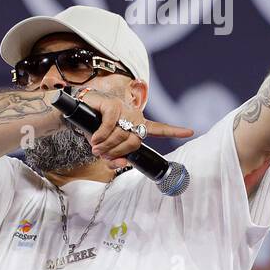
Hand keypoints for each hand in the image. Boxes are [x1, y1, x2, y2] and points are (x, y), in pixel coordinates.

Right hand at [72, 89, 194, 167]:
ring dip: (106, 145)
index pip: (159, 129)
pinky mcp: (113, 105)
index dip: (174, 131)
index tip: (191, 131)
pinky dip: (101, 135)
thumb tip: (120, 164)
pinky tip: (94, 138)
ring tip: (95, 146)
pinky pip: (110, 125)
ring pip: (121, 135)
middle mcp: (134, 116)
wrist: (79, 110)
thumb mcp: (105, 146)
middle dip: (116, 152)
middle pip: (134, 142)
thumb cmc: (94, 127)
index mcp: (137, 124)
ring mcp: (125, 110)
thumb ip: (113, 157)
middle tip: (101, 153)